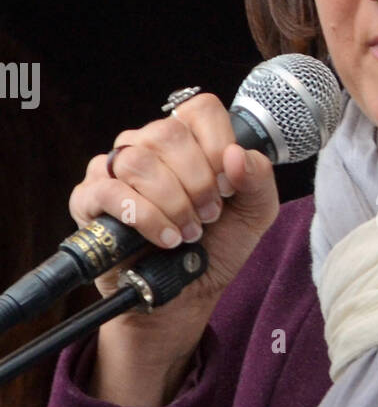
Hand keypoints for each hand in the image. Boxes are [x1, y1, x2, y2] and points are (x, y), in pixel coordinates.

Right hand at [68, 92, 279, 400]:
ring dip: (173, 202)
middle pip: (168, 133)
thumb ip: (258, 179)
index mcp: (187, 139)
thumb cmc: (217, 248)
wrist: (186, 296)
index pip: (200, 109)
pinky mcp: (90, 199)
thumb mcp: (255, 214)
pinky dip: (147, 217)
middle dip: (198, 181)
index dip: (218, 144)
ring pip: (139, 161)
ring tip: (189, 233)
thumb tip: (237, 155)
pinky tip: (166, 238)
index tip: (228, 185)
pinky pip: (110, 191)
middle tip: (209, 215)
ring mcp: (114, 169)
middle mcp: (147, 145)